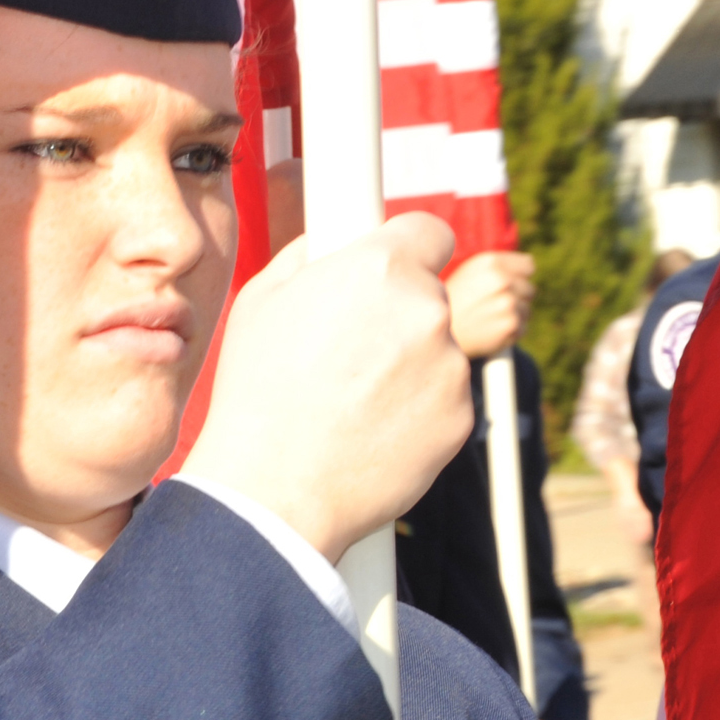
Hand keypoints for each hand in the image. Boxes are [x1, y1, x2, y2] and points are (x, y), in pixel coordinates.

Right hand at [182, 213, 471, 563]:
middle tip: (351, 349)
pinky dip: (418, 410)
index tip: (397, 266)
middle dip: (398, 314)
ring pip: (438, 349)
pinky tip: (371, 429)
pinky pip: (444, 399)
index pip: (430, 230)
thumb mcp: (261, 300)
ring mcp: (449, 366)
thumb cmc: (258, 393)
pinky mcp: (461, 418)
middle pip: (429, 294)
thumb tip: (328, 242)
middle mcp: (426, 309)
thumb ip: (307, 256)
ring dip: (409, 365)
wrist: (276, 489)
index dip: (410, 248)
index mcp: (380, 267)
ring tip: (352, 399)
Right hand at [444, 252, 535, 359]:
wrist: (438, 332)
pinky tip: (489, 330)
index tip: (502, 286)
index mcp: (491, 262)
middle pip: (530, 289)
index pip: (528, 266)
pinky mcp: (511, 325)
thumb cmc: (455, 300)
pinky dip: (510, 332)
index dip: (518, 276)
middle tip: (489, 306)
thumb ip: (500, 266)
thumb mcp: (470, 272)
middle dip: (515, 297)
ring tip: (487, 318)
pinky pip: (523, 327)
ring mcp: (508, 303)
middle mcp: (501, 280)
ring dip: (513, 315)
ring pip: (527, 309)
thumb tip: (531, 265)